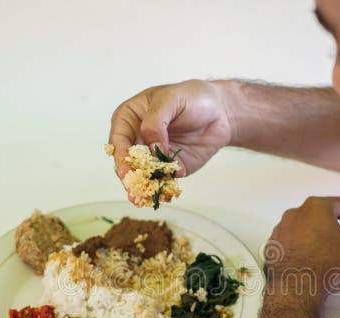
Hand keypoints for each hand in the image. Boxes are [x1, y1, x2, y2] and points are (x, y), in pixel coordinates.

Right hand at [108, 79, 233, 198]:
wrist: (220, 111)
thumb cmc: (192, 97)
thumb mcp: (171, 99)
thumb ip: (156, 122)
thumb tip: (152, 147)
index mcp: (130, 118)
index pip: (119, 140)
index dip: (121, 156)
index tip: (125, 169)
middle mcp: (137, 139)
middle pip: (127, 162)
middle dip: (130, 177)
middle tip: (134, 189)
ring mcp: (153, 156)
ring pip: (143, 175)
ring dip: (144, 188)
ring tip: (144, 197)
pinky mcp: (170, 168)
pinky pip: (163, 181)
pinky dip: (164, 188)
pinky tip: (165, 193)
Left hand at [265, 196, 339, 306]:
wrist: (297, 290)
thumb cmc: (324, 267)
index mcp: (316, 208)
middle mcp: (294, 215)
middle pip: (319, 215)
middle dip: (335, 228)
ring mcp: (280, 231)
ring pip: (303, 229)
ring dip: (316, 238)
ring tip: (328, 255)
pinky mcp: (271, 248)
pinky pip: (290, 243)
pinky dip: (301, 249)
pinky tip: (311, 263)